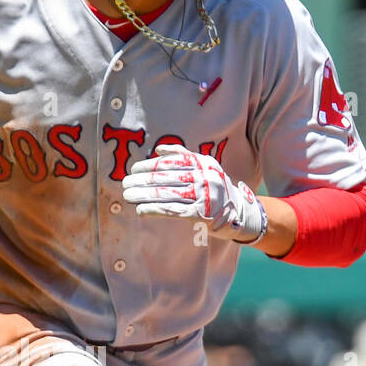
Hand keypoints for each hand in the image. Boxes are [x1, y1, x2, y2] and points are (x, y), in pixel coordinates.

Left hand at [123, 145, 266, 243]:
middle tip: (125, 183)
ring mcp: (203, 196)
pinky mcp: (200, 214)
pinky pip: (172, 211)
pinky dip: (155, 209)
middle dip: (142, 180)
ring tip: (128, 195)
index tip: (133, 169)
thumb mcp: (206, 167)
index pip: (171, 162)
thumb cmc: (217, 189)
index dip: (149, 165)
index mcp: (203, 163)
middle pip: (165, 178)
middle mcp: (204, 177)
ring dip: (143, 195)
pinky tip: (141, 210)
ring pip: (166, 194)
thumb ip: (184, 156)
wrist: (240, 212)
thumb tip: (158, 150)